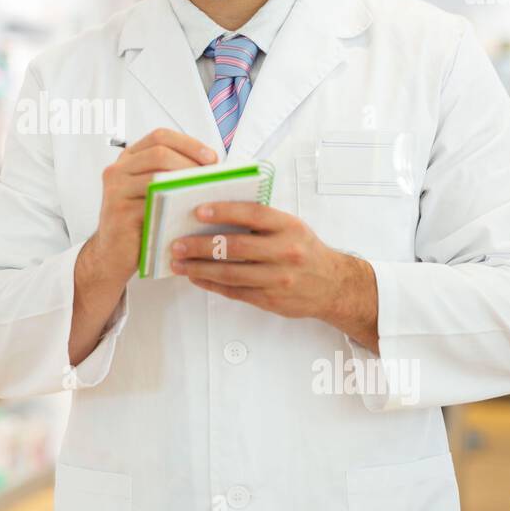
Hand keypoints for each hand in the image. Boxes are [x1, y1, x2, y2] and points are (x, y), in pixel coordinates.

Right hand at [80, 128, 217, 286]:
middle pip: (159, 152)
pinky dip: (174, 206)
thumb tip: (213, 168)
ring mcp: (115, 190)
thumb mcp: (153, 193)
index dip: (188, 143)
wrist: (112, 254)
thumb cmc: (139, 223)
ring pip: (156, 176)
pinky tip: (190, 213)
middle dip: (190, 162)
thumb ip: (173, 175)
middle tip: (210, 177)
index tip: (211, 158)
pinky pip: (152, 204)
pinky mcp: (118, 211)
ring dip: (185, 183)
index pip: (159, 137)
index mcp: (129, 160)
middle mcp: (118, 170)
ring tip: (203, 193)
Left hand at [168, 202, 378, 349]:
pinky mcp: (270, 299)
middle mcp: (285, 252)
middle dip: (201, 245)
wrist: (332, 285)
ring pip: (231, 273)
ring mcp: (278, 278)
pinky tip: (195, 277)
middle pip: (236, 247)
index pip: (253, 214)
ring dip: (199, 268)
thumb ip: (260, 220)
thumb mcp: (291, 226)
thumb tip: (216, 213)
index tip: (198, 211)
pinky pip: (234, 291)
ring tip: (179, 263)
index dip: (224, 211)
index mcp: (289, 227)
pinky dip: (211, 284)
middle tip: (177, 243)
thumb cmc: (304, 250)